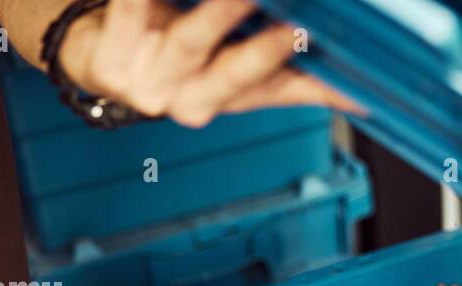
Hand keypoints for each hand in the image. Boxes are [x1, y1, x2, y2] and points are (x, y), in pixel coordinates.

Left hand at [58, 0, 359, 127]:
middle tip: (293, 31)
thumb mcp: (239, 76)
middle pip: (239, 74)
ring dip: (221, 14)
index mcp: (232, 100)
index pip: (286, 91)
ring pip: (193, 42)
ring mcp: (153, 77)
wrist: (102, 65)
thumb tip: (360, 90)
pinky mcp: (111, 53)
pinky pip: (132, 9)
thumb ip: (296, 79)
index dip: (322, 89)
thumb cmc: (178, 60)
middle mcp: (194, 98)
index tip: (355, 83)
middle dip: (268, 52)